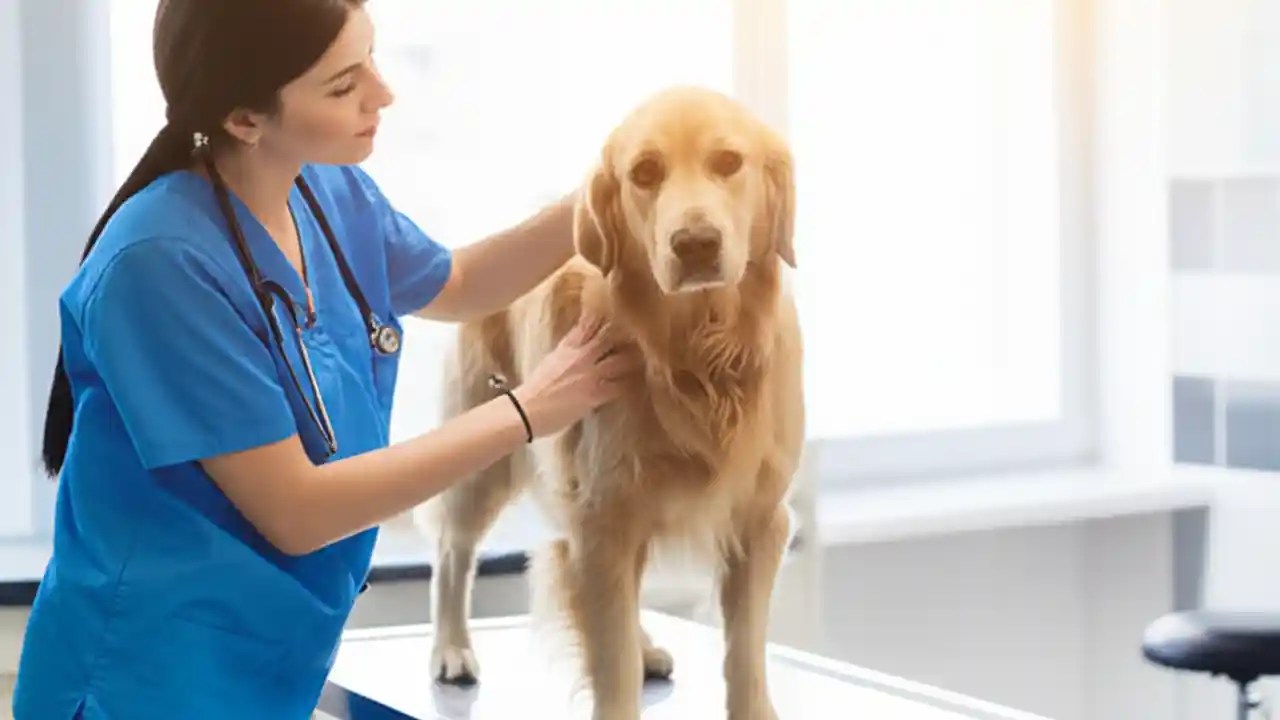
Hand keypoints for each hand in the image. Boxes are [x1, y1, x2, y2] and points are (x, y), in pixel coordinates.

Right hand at [512, 314, 641, 438]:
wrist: (526, 410)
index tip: (620, 307)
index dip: (606, 314)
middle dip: (626, 332)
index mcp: (568, 346)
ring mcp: (589, 374)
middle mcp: (580, 356)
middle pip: (609, 336)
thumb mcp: (552, 359)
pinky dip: (630, 384)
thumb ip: (569, 349)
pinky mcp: (595, 394)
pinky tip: (642, 382)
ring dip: (634, 358)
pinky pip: (619, 386)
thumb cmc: (536, 388)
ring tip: (648, 355)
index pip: (589, 322)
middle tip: (643, 328)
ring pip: (620, 360)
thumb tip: (583, 342)